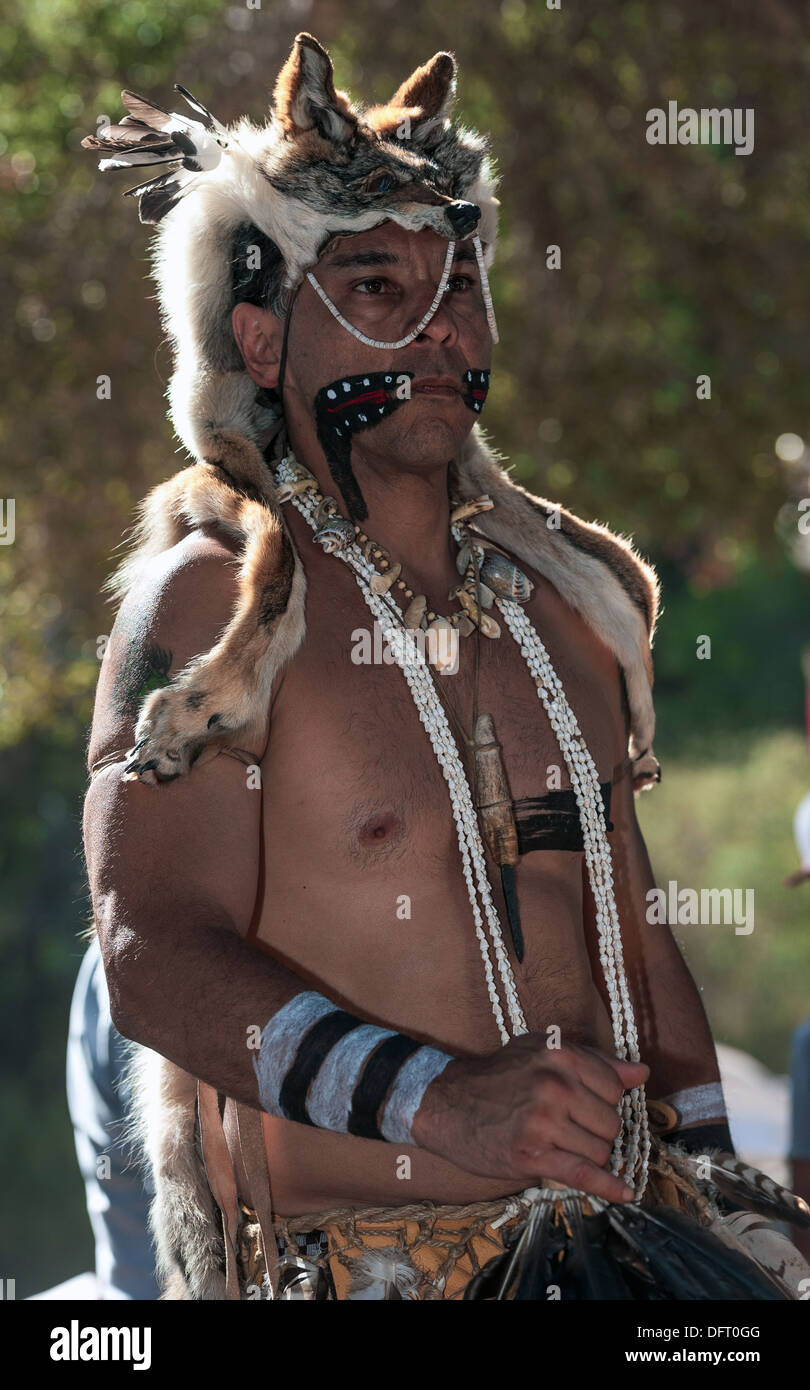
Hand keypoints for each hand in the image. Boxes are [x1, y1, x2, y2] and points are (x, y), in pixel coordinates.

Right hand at [411, 1035, 648, 1203]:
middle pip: (610, 1122)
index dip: (606, 1102)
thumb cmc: (500, 1076)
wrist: (448, 1104)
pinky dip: (607, 1187)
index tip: (592, 1108)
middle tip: (575, 1129)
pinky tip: (624, 1193)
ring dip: (591, 1154)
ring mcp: (543, 1121)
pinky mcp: (532, 1155)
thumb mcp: (542, 1052)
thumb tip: (641, 1073)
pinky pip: (582, 1174)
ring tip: (566, 1146)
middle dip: (599, 1131)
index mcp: (560, 1055)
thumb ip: (594, 1061)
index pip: (614, 1087)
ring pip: (600, 1150)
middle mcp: (554, 1085)